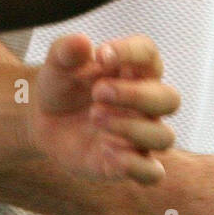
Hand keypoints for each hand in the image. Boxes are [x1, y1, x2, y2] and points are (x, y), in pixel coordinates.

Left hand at [29, 34, 179, 184]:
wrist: (44, 120)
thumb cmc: (61, 85)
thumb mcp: (57, 64)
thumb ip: (66, 51)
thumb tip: (83, 42)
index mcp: (132, 69)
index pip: (149, 55)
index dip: (131, 52)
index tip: (100, 55)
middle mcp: (144, 103)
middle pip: (169, 99)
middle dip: (136, 95)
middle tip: (98, 92)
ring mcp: (140, 135)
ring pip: (164, 137)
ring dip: (131, 128)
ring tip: (94, 116)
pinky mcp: (129, 164)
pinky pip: (152, 173)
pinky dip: (133, 164)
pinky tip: (104, 149)